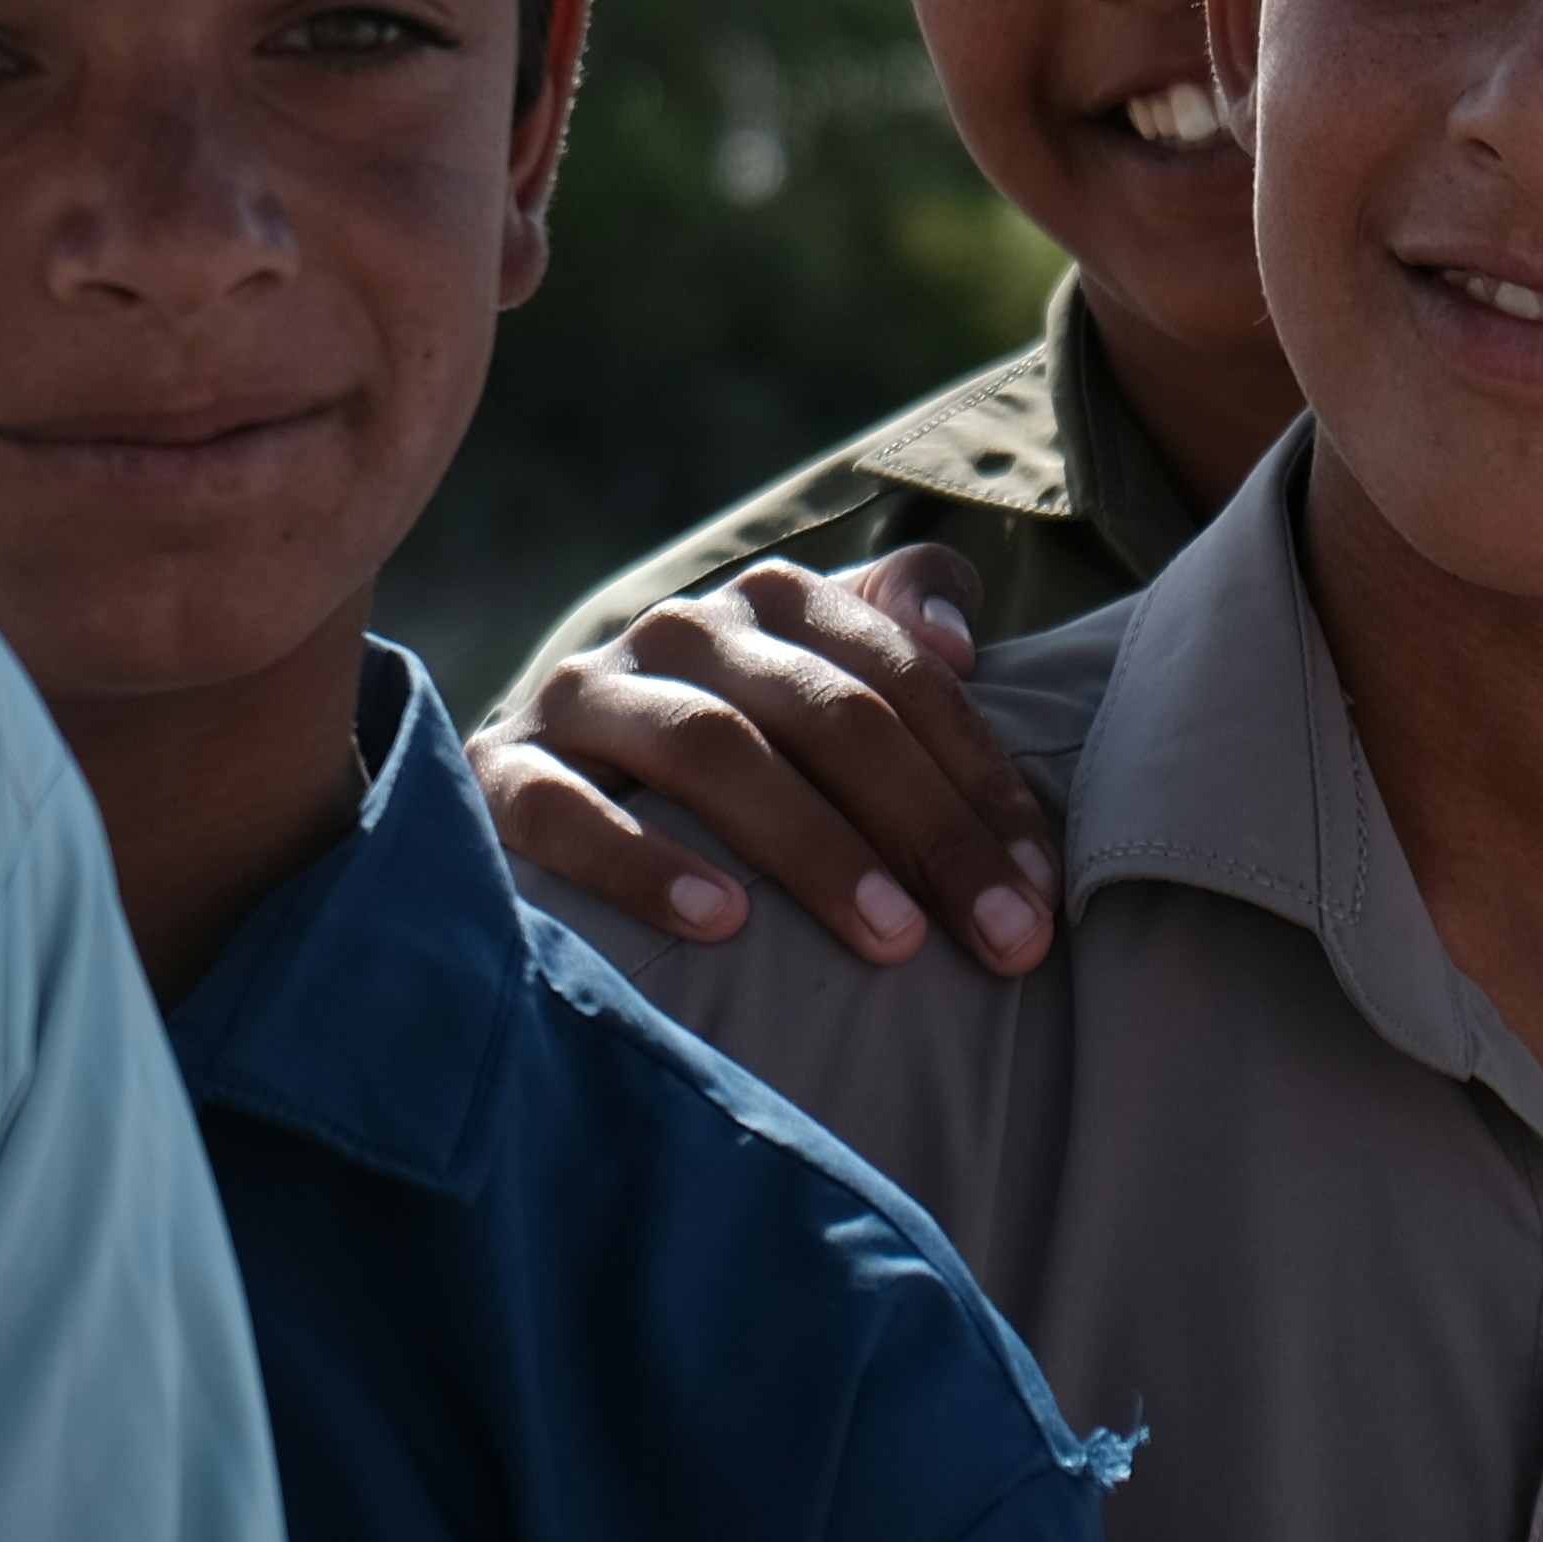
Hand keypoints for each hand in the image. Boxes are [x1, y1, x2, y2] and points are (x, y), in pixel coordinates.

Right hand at [475, 544, 1062, 970]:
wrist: (533, 780)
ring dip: (813, 845)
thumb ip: (895, 622)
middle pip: (823, 710)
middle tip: (1002, 937)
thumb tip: (956, 637)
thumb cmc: (723, 750)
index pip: (899, 677)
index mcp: (768, 604)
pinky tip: (721, 924)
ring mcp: (583, 696)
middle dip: (927, 827)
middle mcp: (677, 630)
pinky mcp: (500, 772)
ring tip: (891, 937)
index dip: (980, 779)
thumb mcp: (813, 677)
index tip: (1042, 890)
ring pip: (711, 746)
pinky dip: (643, 863)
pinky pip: (568, 810)